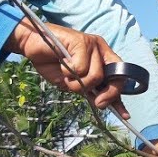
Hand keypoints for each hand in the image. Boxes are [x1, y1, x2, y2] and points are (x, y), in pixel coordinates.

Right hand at [10, 23, 128, 118]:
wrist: (33, 45)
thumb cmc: (53, 63)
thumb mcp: (73, 83)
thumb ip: (88, 90)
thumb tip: (103, 104)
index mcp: (103, 59)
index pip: (120, 78)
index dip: (120, 96)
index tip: (124, 115)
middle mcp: (101, 50)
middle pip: (114, 79)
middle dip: (106, 95)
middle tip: (96, 102)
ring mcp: (92, 45)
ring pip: (96, 76)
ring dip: (79, 84)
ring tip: (67, 76)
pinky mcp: (81, 41)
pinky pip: (81, 68)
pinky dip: (69, 72)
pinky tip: (63, 65)